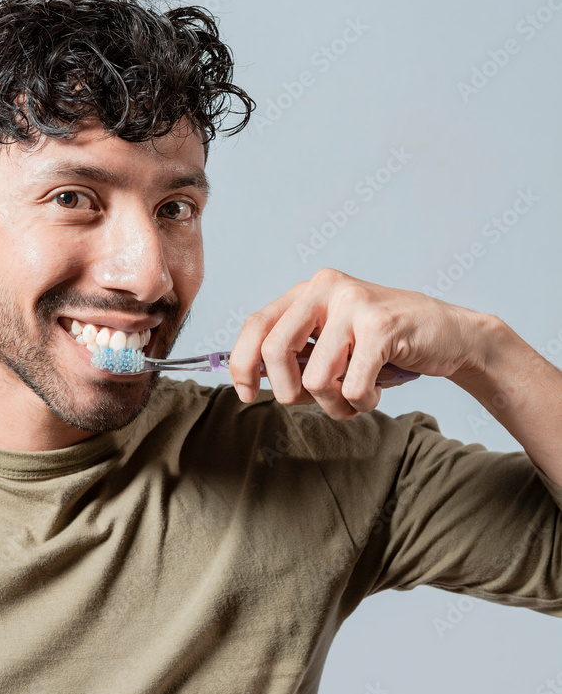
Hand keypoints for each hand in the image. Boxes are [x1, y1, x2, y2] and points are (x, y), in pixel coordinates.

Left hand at [228, 268, 488, 419]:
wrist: (450, 335)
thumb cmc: (385, 346)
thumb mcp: (332, 341)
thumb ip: (295, 352)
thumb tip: (250, 379)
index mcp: (308, 291)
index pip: (256, 325)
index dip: (242, 365)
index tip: (247, 395)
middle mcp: (326, 288)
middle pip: (276, 353)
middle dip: (290, 392)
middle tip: (315, 401)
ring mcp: (355, 304)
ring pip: (316, 379)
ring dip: (334, 405)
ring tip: (355, 397)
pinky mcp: (382, 327)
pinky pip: (351, 388)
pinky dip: (361, 403)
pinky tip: (374, 392)